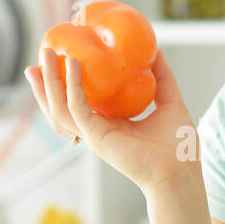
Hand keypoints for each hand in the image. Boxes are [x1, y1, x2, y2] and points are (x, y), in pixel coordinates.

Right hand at [25, 45, 198, 195]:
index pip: (80, 102)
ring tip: (47, 54)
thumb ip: (161, 79)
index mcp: (110, 123)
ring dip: (49, 81)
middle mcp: (96, 130)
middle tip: (44, 52)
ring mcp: (93, 135)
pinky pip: (77, 108)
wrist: (180, 171)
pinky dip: (72, 86)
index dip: (67, 82)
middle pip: (61, 105)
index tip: (62, 57)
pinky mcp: (96, 137)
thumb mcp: (169, 102)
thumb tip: (158, 52)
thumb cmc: (176, 146)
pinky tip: (75, 64)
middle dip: (48, 80)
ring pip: (59, 108)